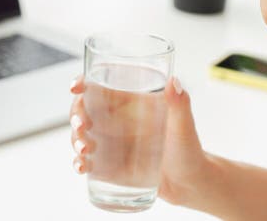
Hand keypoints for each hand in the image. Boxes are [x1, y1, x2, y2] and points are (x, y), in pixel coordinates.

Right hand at [69, 74, 209, 206]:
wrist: (191, 184)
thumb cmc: (189, 149)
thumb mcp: (184, 126)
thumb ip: (180, 104)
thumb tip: (174, 82)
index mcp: (129, 104)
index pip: (99, 87)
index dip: (83, 84)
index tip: (76, 87)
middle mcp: (116, 122)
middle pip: (83, 110)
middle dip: (75, 115)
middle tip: (82, 125)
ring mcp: (110, 144)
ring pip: (81, 135)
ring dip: (75, 139)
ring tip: (84, 149)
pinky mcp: (109, 166)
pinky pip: (87, 161)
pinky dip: (79, 162)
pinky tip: (82, 167)